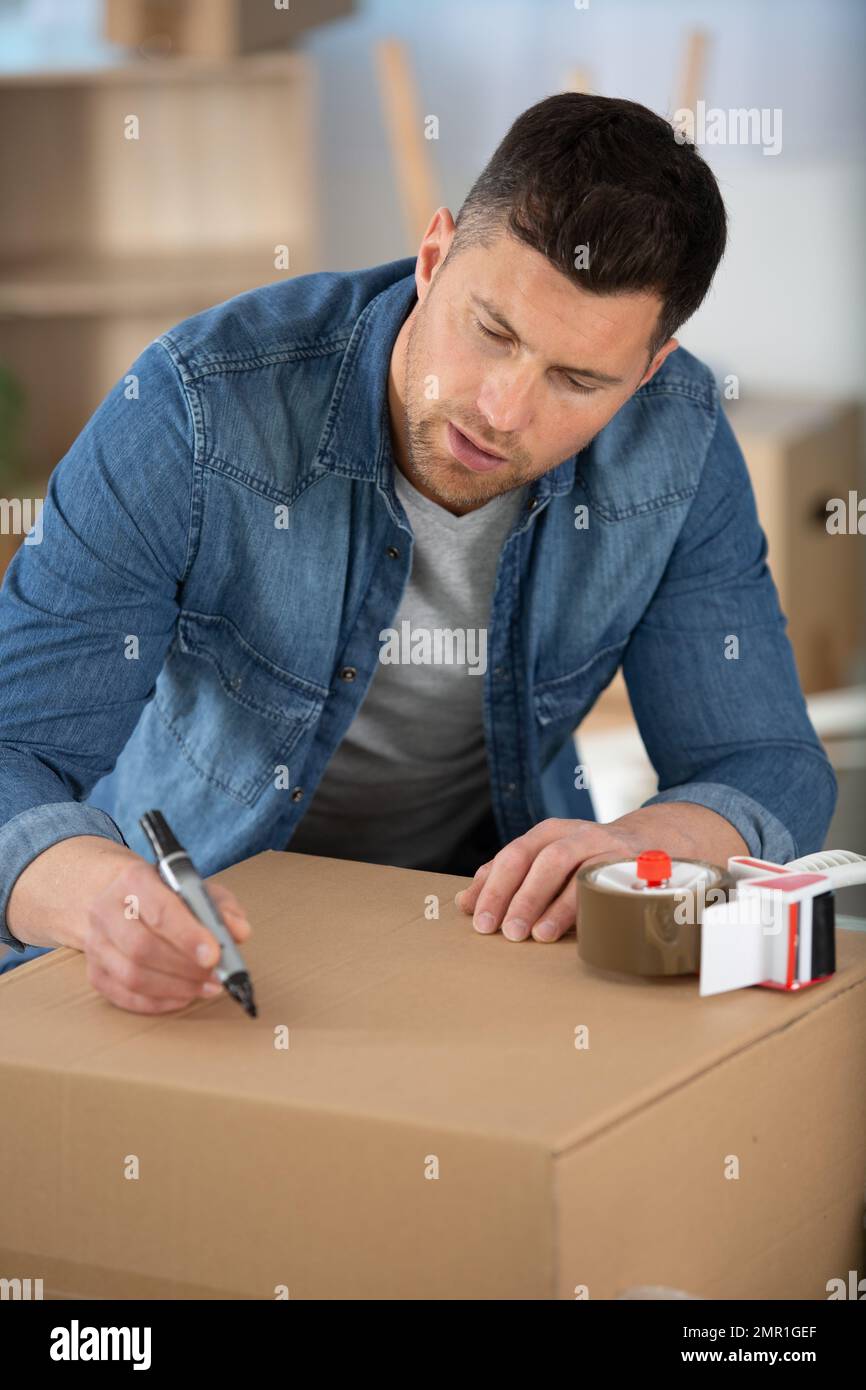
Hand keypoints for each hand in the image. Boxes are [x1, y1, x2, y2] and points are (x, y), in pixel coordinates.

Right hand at [83, 859, 251, 1013]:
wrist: (118, 898)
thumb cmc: (163, 894)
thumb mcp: (196, 888)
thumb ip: (220, 907)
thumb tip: (239, 932)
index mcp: (133, 879)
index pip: (160, 911)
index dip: (188, 936)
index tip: (214, 955)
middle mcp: (106, 909)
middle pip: (142, 947)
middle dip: (184, 967)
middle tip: (215, 975)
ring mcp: (95, 943)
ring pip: (132, 976)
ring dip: (175, 987)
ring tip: (206, 987)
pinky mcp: (95, 972)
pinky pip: (125, 996)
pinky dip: (158, 1002)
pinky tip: (183, 996)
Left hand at [454, 818, 647, 942]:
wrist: (645, 843)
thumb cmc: (582, 862)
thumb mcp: (542, 863)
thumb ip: (505, 880)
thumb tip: (464, 903)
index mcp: (546, 833)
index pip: (513, 856)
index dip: (494, 888)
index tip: (480, 921)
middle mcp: (574, 834)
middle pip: (542, 860)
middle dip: (521, 897)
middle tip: (506, 931)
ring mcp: (604, 846)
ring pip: (573, 869)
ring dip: (553, 904)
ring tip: (537, 934)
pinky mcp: (628, 864)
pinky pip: (606, 883)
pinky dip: (589, 905)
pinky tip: (579, 928)